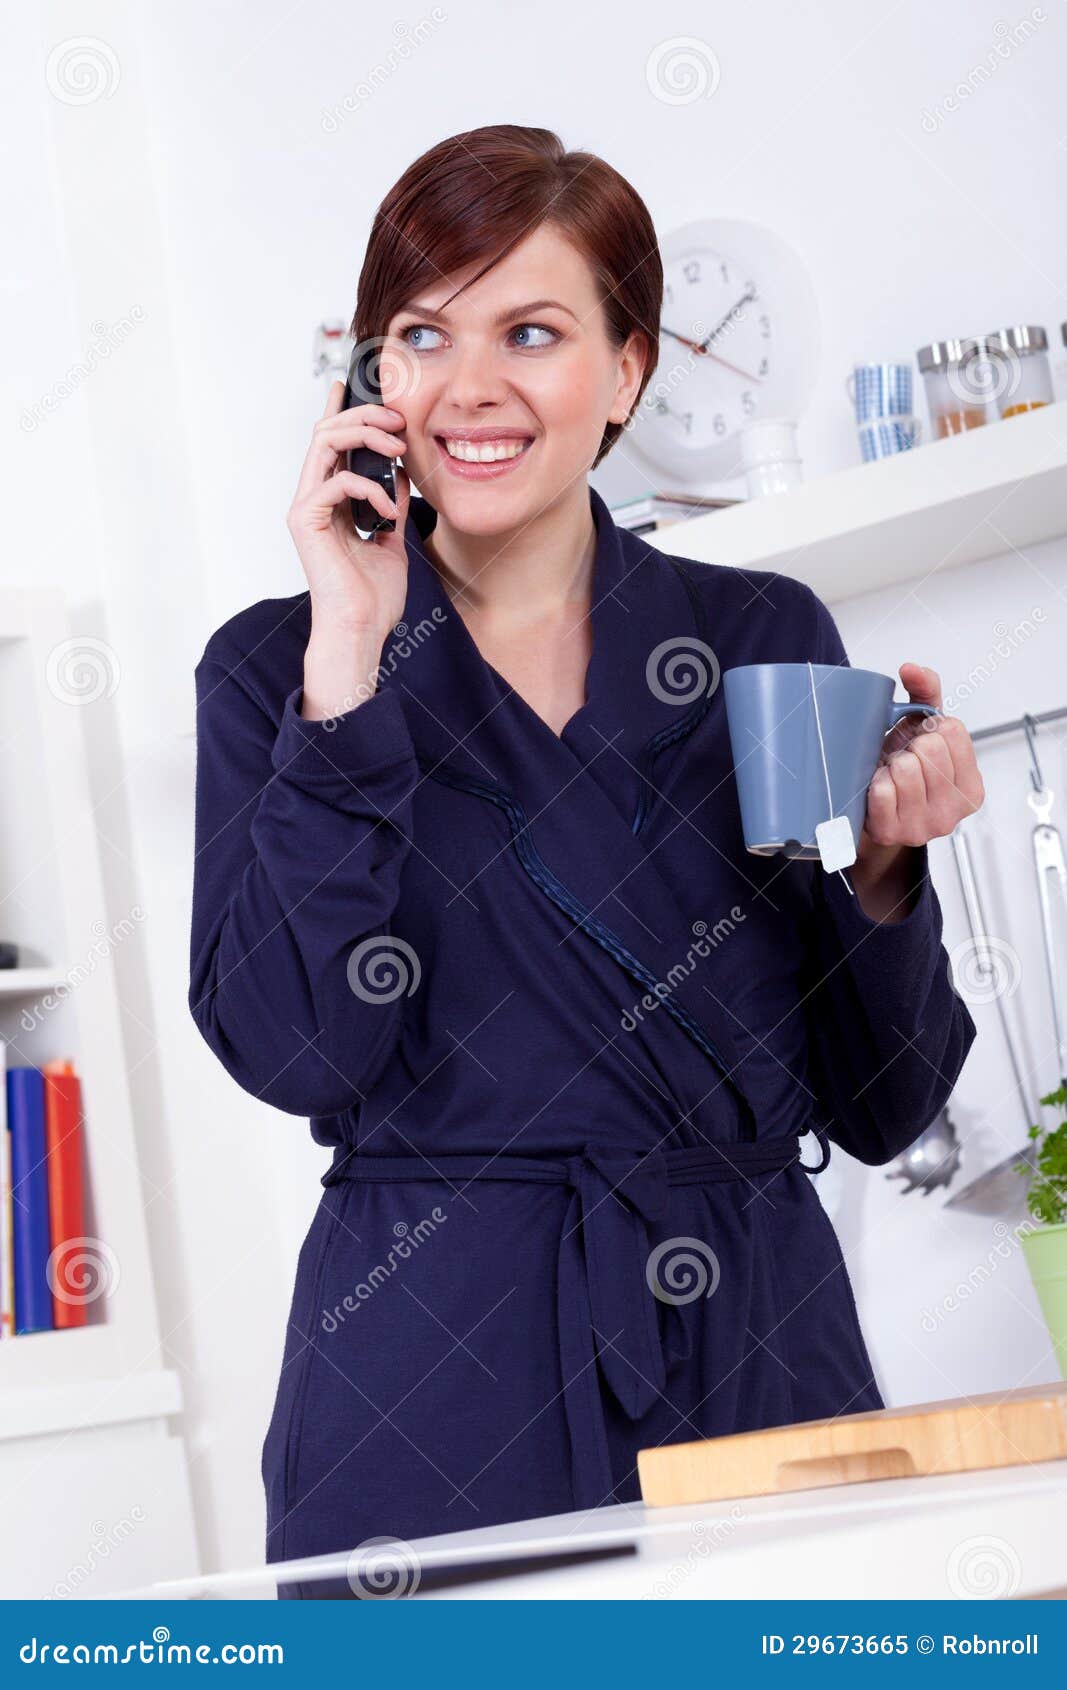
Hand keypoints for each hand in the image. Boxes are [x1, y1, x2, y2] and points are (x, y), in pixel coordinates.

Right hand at [287, 378, 410, 637]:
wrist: (362, 630)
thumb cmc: (373, 597)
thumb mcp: (391, 541)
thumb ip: (390, 507)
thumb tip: (400, 478)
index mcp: (330, 502)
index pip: (331, 444)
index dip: (339, 410)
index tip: (351, 385)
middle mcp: (313, 499)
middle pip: (328, 433)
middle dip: (364, 416)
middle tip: (396, 419)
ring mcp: (307, 509)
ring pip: (325, 444)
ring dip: (365, 436)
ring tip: (396, 448)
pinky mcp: (306, 521)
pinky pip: (336, 481)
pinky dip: (368, 486)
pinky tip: (387, 508)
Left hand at [853, 663, 984, 920]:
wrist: (866, 812)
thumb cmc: (897, 770)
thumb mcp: (918, 731)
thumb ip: (925, 693)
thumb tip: (911, 669)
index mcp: (970, 788)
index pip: (953, 732)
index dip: (929, 728)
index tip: (920, 741)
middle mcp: (952, 812)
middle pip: (932, 750)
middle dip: (910, 746)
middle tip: (901, 759)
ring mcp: (923, 828)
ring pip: (907, 770)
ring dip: (891, 764)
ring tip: (889, 773)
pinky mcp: (891, 834)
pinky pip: (883, 792)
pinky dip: (874, 782)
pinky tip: (876, 787)